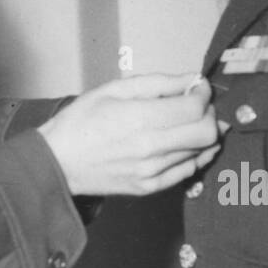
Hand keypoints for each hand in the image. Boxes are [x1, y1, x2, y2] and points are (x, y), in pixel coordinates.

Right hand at [37, 73, 218, 197]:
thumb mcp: (113, 89)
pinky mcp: (150, 187)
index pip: (195, 108)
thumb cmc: (81, 120)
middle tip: (196, 105)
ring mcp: (152, 171)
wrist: (58, 161)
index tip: (197, 88)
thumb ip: (158, 83)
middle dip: (209, 114)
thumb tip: (192, 80)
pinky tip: (183, 143)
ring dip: (202, 133)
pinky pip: (188, 171)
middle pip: (207, 132)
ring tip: (186, 122)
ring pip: (201, 152)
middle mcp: (151, 148)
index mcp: (140, 118)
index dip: (204, 93)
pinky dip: (194, 154)